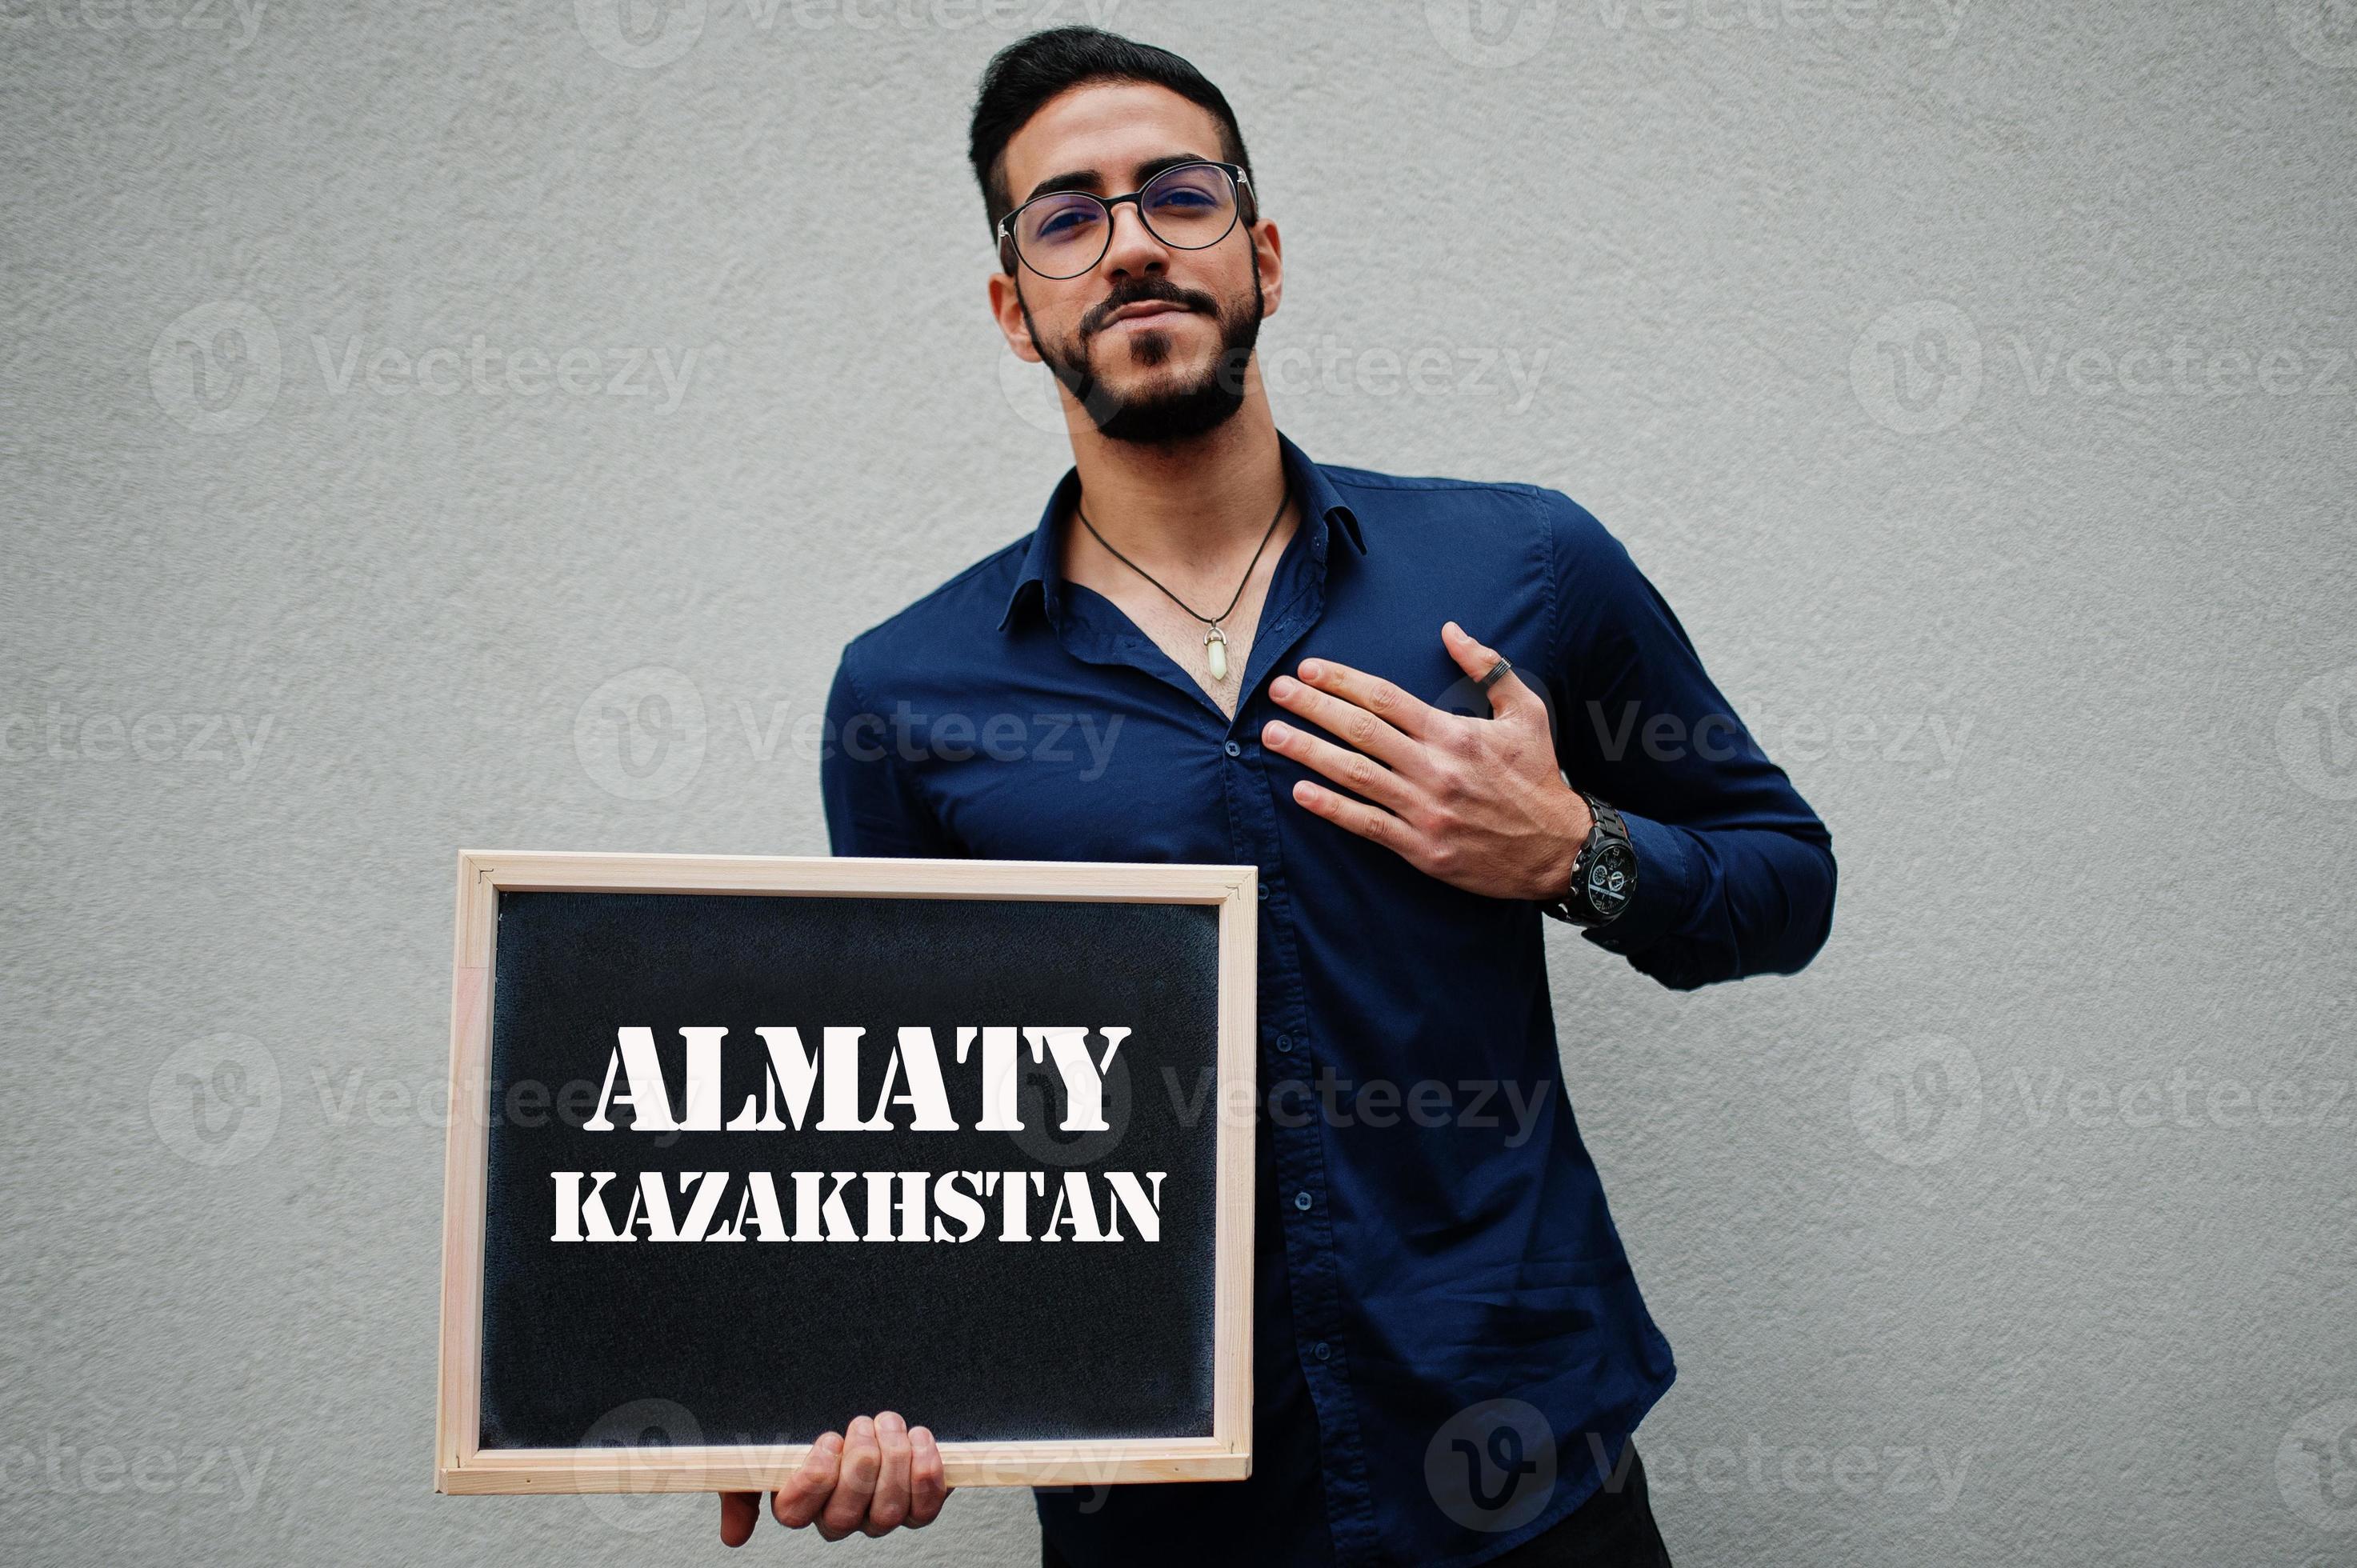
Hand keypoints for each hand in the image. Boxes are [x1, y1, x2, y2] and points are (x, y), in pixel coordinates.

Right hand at [719, 1412, 950, 1545]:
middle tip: (862, 1424)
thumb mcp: (768, 1451)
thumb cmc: (814, 1436)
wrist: (867, 1415)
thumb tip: (733, 1536)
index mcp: (800, 1504)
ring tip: (889, 1424)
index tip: (827, 1442)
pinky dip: (926, 1473)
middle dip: (859, 1466)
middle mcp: (840, 1518)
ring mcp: (879, 1516)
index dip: (813, 1480)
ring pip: (887, 1512)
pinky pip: (925, 1508)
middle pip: (845, 1517)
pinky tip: (920, 1439)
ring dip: (894, 1461)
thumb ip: (743, 1487)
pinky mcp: (917, 1507)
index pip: (794, 1513)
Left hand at [1262, 621, 1592, 900]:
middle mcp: (1434, 769)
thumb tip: (1451, 629)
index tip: (1309, 668)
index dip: (1343, 681)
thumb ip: (1488, 667)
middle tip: (1277, 691)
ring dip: (1309, 752)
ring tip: (1273, 735)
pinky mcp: (1422, 847)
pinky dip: (1331, 808)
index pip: (1385, 699)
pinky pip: (1367, 824)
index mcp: (1454, 734)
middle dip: (1312, 708)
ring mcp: (1425, 809)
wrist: (1558, 848)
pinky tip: (1301, 791)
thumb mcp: (1526, 711)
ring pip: (1355, 775)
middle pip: (1360, 731)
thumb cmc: (1539, 776)